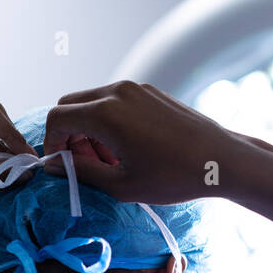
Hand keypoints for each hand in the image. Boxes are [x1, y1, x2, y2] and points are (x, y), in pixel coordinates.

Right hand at [39, 81, 262, 204]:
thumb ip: (79, 172)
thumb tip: (52, 166)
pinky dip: (109, 122)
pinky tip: (128, 149)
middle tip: (84, 164)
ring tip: (109, 161)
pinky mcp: (151, 91)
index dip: (51, 144)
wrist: (221, 159)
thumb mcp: (120, 184)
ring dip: (89, 129)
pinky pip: (116, 101)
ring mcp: (136, 88)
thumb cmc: (173, 177)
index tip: (61, 166)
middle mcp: (117, 91)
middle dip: (69, 135)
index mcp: (105, 113)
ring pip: (93, 102)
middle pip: (71, 105)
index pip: (57, 119)